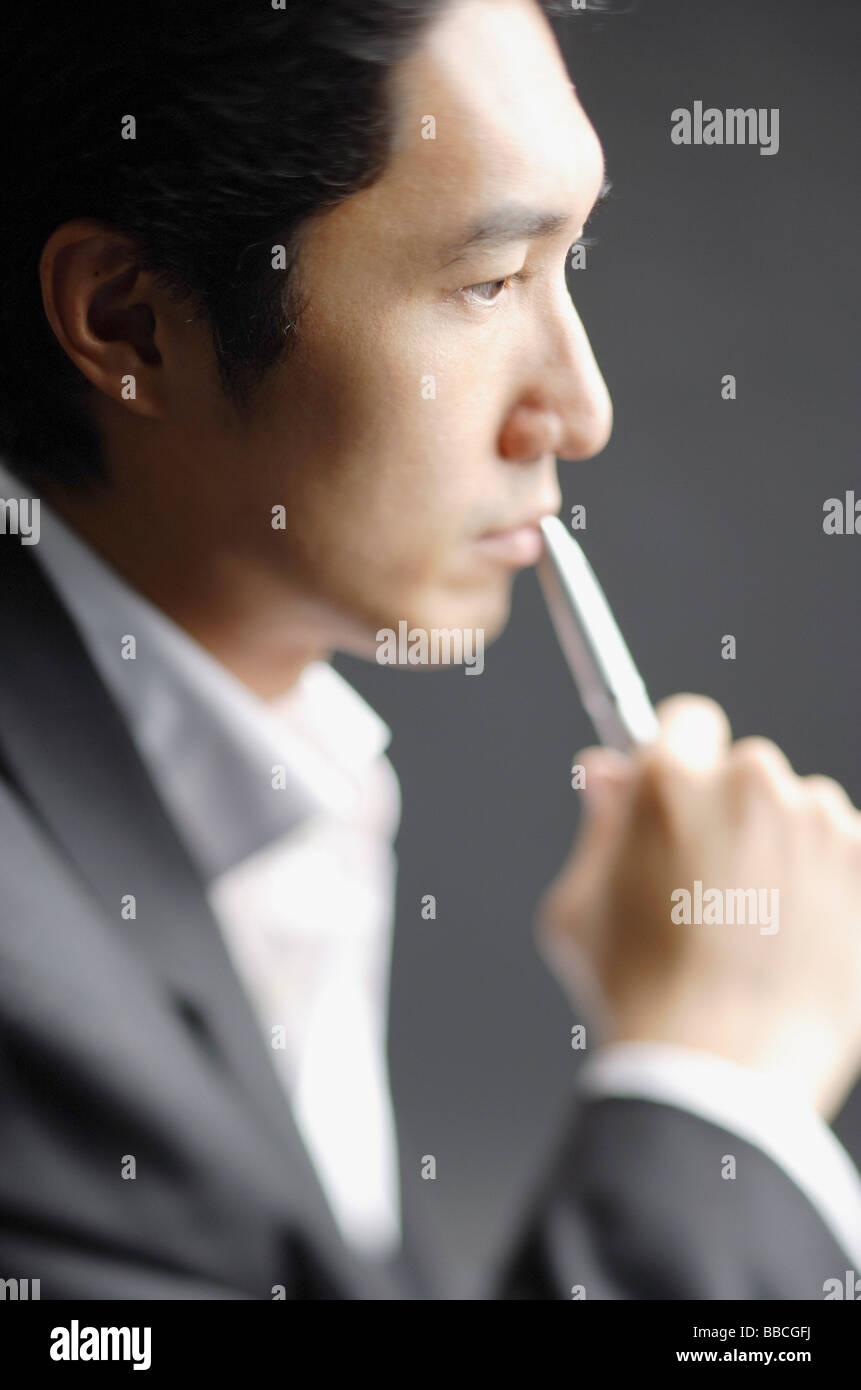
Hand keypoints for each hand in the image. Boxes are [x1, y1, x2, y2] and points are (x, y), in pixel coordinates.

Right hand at [535, 694, 860, 1120]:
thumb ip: (597, 826)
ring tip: (756, 927)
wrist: (719, 1073)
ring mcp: (821, 825)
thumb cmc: (636, 994)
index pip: (687, 720)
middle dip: (729, 812)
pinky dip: (828, 886)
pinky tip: (797, 941)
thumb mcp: (578, 907)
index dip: (677, 761)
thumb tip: (604, 774)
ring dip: (783, 848)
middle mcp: (753, 784)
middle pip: (745, 769)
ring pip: (803, 812)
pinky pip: (846, 854)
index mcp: (672, 779)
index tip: (679, 801)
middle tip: (710, 885)